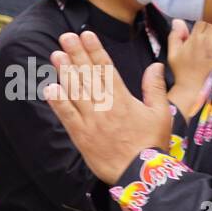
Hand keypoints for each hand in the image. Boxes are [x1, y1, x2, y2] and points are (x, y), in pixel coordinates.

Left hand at [44, 31, 171, 183]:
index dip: (95, 50)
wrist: (139, 175)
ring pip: (75, 91)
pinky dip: (58, 102)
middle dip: (76, 54)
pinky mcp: (81, 137)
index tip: (86, 34)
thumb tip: (155, 66)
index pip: (106, 68)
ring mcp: (91, 121)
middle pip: (88, 75)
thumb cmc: (152, 144)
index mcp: (123, 98)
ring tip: (55, 55)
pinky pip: (67, 116)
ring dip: (65, 72)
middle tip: (65, 37)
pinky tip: (50, 89)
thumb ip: (155, 88)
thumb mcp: (162, 113)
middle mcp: (105, 106)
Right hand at [166, 18, 211, 118]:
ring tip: (205, 40)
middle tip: (199, 36)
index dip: (197, 26)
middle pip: (210, 26)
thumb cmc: (181, 69)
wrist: (191, 84)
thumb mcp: (172, 52)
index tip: (194, 32)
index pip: (201, 23)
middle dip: (205, 29)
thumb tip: (178, 21)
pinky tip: (210, 46)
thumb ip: (175, 35)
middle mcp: (207, 42)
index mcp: (195, 39)